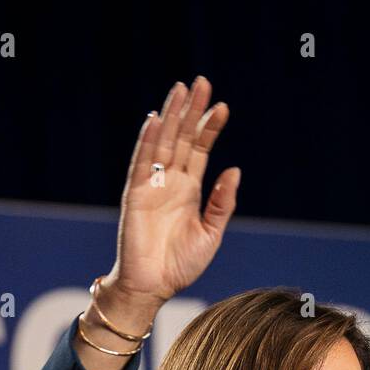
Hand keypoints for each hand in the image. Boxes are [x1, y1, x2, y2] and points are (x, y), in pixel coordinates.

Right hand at [104, 76, 239, 303]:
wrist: (153, 287)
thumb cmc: (180, 264)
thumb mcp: (210, 234)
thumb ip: (221, 203)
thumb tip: (234, 170)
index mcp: (189, 189)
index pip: (200, 149)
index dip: (210, 128)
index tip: (223, 107)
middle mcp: (170, 181)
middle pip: (182, 137)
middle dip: (192, 111)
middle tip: (202, 82)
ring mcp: (151, 185)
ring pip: (162, 142)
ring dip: (171, 116)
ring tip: (180, 90)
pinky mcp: (135, 194)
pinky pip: (142, 163)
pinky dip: (148, 141)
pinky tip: (156, 120)